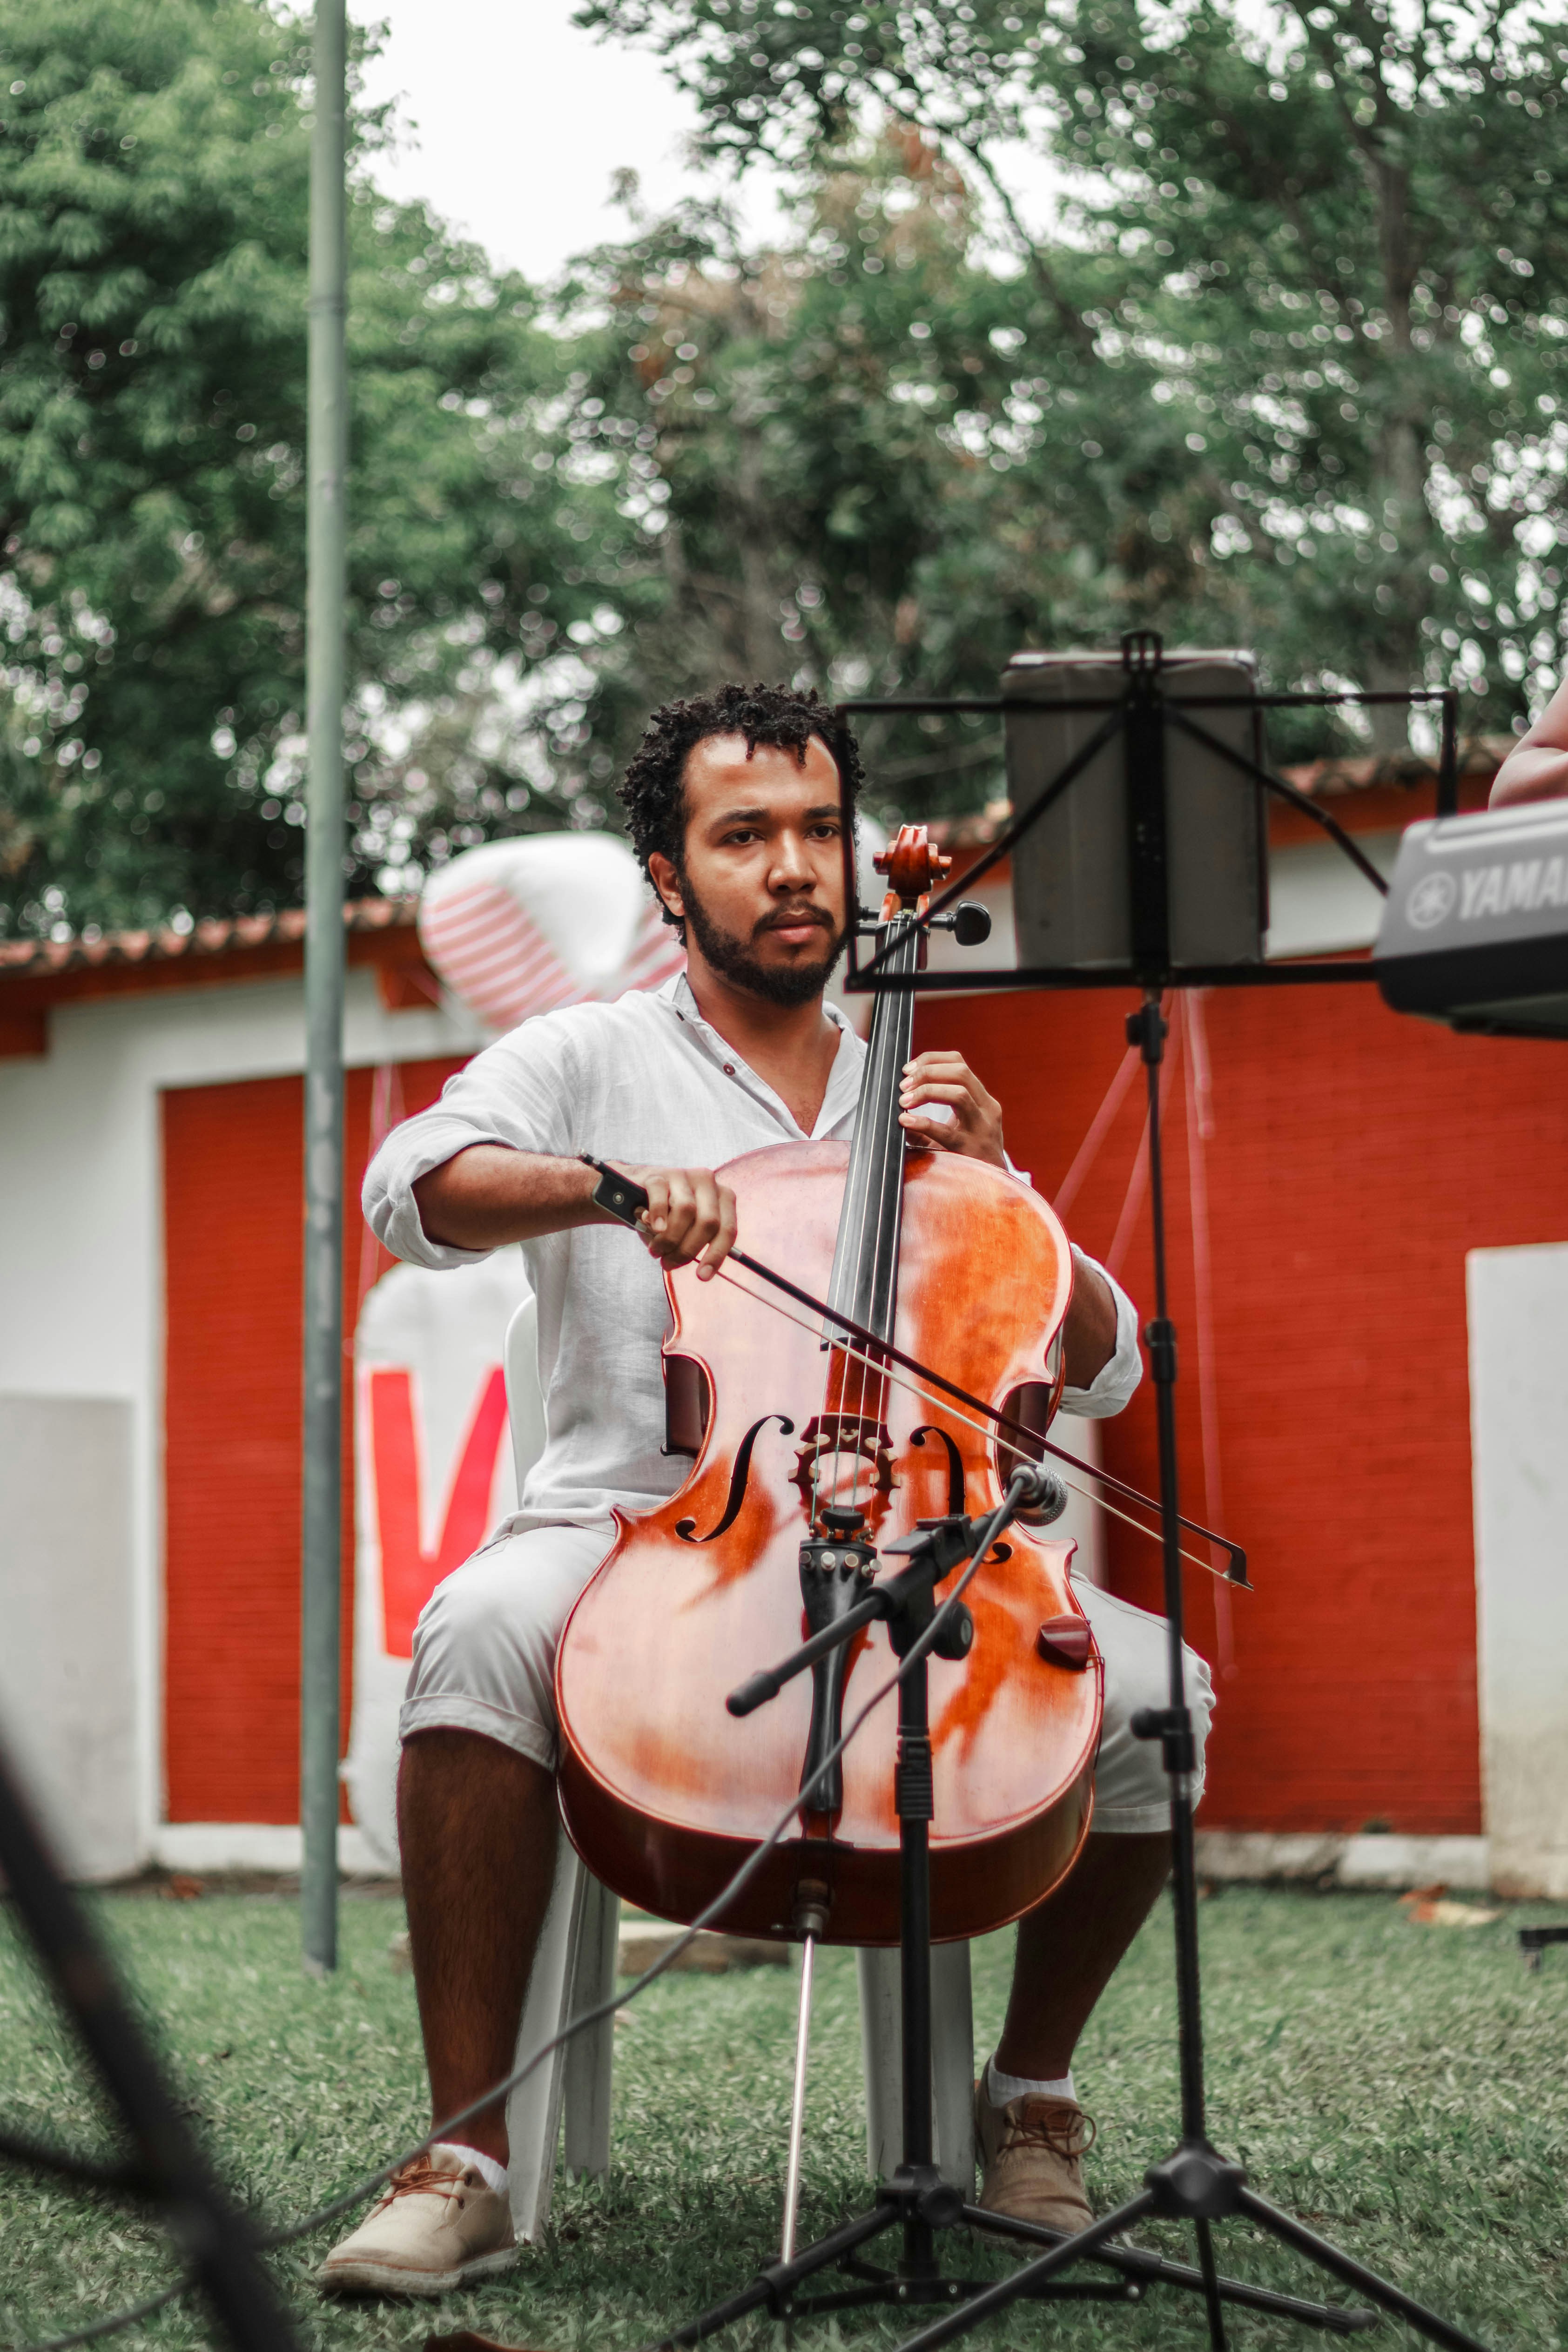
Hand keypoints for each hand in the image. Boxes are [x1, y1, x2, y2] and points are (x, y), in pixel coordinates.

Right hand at [612, 1164, 737, 1281]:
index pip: (727, 1229)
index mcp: (721, 1197)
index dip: (716, 1255)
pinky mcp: (658, 1175)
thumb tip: (703, 1268)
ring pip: (686, 1211)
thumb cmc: (663, 1218)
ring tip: (656, 1250)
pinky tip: (652, 1228)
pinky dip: (657, 1217)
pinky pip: (661, 1199)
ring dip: (669, 1239)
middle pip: (708, 1222)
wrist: (629, 1196)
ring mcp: (683, 1175)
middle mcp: (707, 1182)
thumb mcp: (685, 1232)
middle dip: (687, 1249)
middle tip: (668, 1263)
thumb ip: (695, 1245)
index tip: (702, 1276)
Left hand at [898, 1051, 1006, 1167]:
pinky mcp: (970, 1149)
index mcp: (983, 1099)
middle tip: (903, 1084)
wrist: (991, 1186)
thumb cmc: (967, 1153)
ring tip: (904, 1100)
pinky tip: (906, 1121)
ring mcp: (982, 1128)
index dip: (931, 1060)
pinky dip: (922, 1122)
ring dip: (927, 1091)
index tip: (909, 1068)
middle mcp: (987, 1109)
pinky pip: (945, 1132)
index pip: (959, 1064)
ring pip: (959, 1094)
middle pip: (960, 1073)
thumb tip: (899, 1102)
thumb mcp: (956, 1126)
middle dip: (927, 1072)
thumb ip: (933, 1111)